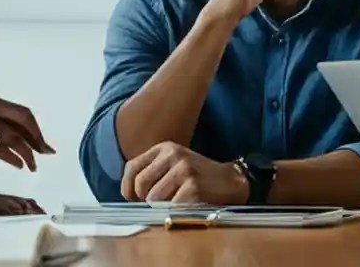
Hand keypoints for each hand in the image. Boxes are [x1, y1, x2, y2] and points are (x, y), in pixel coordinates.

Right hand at [0, 94, 54, 169]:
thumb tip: (16, 133)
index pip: (21, 112)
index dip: (35, 128)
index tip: (43, 142)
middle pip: (22, 121)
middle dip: (37, 139)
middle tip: (44, 153)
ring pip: (12, 137)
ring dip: (27, 154)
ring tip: (31, 165)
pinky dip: (12, 159)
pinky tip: (17, 165)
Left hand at [121, 142, 248, 204]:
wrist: (231, 181)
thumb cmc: (198, 177)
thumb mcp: (174, 165)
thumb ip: (152, 173)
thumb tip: (128, 195)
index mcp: (165, 148)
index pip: (131, 167)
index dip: (128, 188)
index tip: (134, 199)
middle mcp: (173, 155)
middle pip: (140, 185)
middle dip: (145, 200)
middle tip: (159, 204)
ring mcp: (184, 169)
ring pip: (153, 199)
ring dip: (162, 208)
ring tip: (176, 204)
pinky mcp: (193, 186)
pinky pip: (170, 207)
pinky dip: (175, 212)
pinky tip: (187, 207)